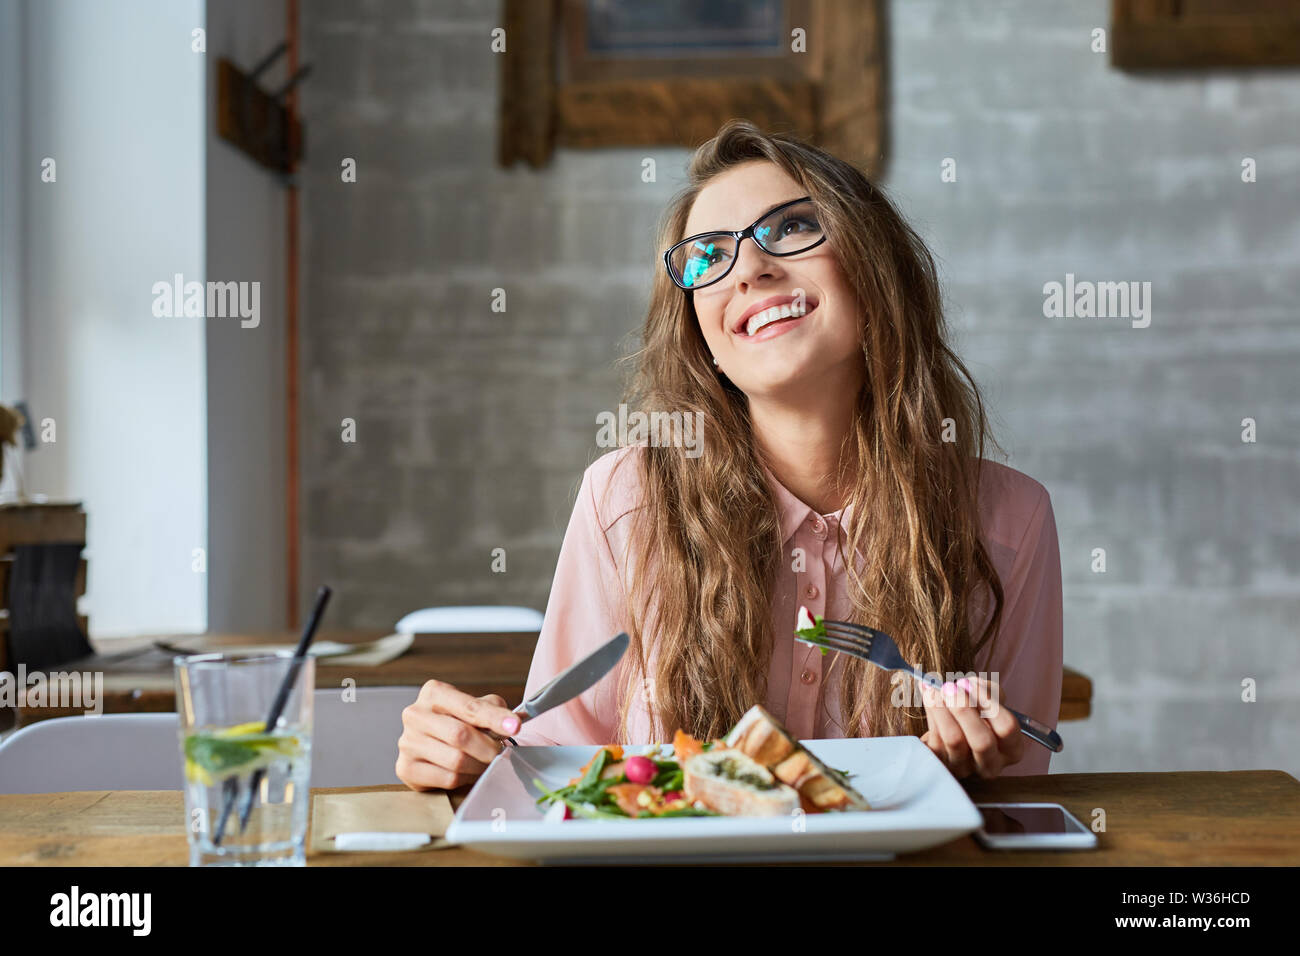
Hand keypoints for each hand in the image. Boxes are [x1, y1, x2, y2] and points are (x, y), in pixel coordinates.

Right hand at [396, 680, 520, 790]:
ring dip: (479, 765)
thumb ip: (493, 710)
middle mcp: (415, 714)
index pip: (469, 707)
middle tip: (502, 753)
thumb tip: (513, 722)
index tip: (515, 726)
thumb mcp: (476, 707)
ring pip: (456, 761)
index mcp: (433, 693)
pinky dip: (466, 778)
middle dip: (488, 747)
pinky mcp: (406, 768)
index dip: (494, 717)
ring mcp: (407, 742)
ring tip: (486, 762)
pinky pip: (447, 779)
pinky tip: (469, 772)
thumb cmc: (458, 721)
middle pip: (460, 735)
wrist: (432, 745)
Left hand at [919, 675, 1024, 779]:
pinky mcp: (942, 764)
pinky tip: (928, 694)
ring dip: (942, 708)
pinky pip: (935, 738)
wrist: (950, 730)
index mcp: (1011, 749)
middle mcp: (990, 764)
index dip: (988, 702)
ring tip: (936, 690)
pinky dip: (930, 712)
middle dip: (964, 709)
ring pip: (954, 739)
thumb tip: (968, 684)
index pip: (1007, 728)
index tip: (970, 682)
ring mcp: (965, 767)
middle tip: (949, 687)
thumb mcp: (989, 701)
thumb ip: (986, 690)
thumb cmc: (976, 714)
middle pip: (982, 741)